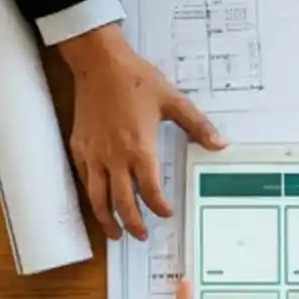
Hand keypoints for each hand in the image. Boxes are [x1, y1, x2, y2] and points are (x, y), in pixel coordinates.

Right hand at [58, 24, 226, 240]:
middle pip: (123, 203)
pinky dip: (91, 197)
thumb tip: (219, 144)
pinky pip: (84, 180)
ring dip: (108, 220)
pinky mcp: (79, 148)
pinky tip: (97, 203)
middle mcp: (115, 158)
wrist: (100, 63)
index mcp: (140, 149)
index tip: (165, 213)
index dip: (158, 207)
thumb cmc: (136, 79)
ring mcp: (94, 155)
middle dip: (133, 224)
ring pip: (98, 199)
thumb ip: (197, 125)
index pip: (150, 191)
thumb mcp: (173, 100)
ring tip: (115, 233)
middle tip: (140, 235)